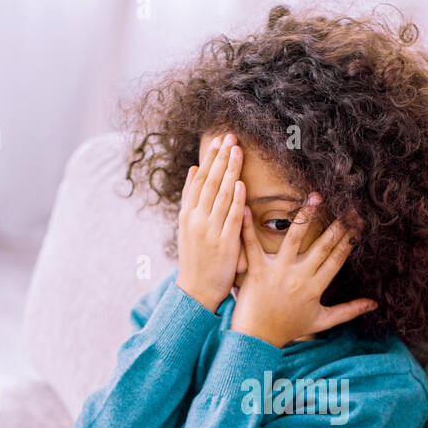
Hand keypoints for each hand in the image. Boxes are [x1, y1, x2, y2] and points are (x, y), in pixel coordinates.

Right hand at [176, 133, 245, 312]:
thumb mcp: (187, 226)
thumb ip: (192, 199)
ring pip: (221, 196)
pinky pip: (231, 218)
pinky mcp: (223, 244)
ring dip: (229, 171)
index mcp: (187, 214)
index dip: (210, 159)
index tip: (218, 141)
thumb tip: (195, 170)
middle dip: (220, 158)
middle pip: (210, 183)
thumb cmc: (196, 259)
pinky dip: (235, 200)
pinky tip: (240, 184)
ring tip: (236, 150)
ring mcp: (209, 231)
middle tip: (230, 136)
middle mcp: (196, 220)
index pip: (199, 180)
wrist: (195, 291)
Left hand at [230, 194, 375, 347]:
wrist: (256, 339)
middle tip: (349, 206)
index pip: (337, 258)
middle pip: (323, 245)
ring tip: (316, 196)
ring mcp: (277, 271)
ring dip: (306, 215)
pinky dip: (248, 225)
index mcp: (316, 287)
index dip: (350, 239)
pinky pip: (252, 244)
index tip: (359, 223)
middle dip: (338, 224)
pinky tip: (247, 205)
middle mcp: (299, 277)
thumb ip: (348, 311)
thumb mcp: (322, 321)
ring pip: (294, 237)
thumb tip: (374, 304)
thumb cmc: (288, 329)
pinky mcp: (256, 269)